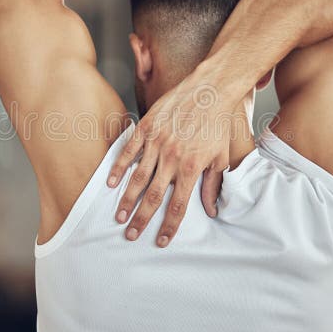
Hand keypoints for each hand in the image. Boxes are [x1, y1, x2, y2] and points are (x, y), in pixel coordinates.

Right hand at [108, 66, 233, 247]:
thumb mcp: (220, 157)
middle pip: (153, 196)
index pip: (178, 205)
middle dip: (141, 219)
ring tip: (119, 216)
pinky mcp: (146, 127)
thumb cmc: (217, 124)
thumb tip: (212, 211)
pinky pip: (129, 151)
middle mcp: (172, 158)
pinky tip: (111, 183)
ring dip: (127, 199)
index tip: (161, 241)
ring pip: (138, 177)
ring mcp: (157, 142)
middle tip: (130, 235)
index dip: (168, 226)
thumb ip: (213, 186)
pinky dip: (119, 168)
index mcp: (191, 168)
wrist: (209, 90)